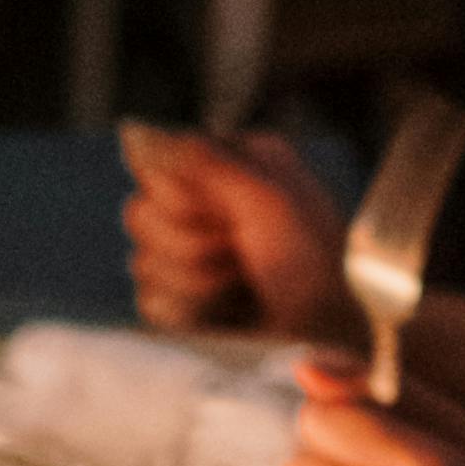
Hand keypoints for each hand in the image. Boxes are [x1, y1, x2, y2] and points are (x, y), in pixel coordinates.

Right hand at [119, 122, 359, 341]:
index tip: (226, 218)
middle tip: (240, 254)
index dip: (182, 197)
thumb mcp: (268, 200)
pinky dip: (191, 310)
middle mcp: (205, 204)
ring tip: (243, 285)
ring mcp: (188, 256)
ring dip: (198, 281)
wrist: (330, 335)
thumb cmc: (314, 264)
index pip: (157, 164)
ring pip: (142, 262)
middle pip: (139, 214)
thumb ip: (201, 162)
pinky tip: (228, 311)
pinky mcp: (180, 302)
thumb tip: (134, 130)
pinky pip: (149, 301)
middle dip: (192, 244)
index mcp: (229, 165)